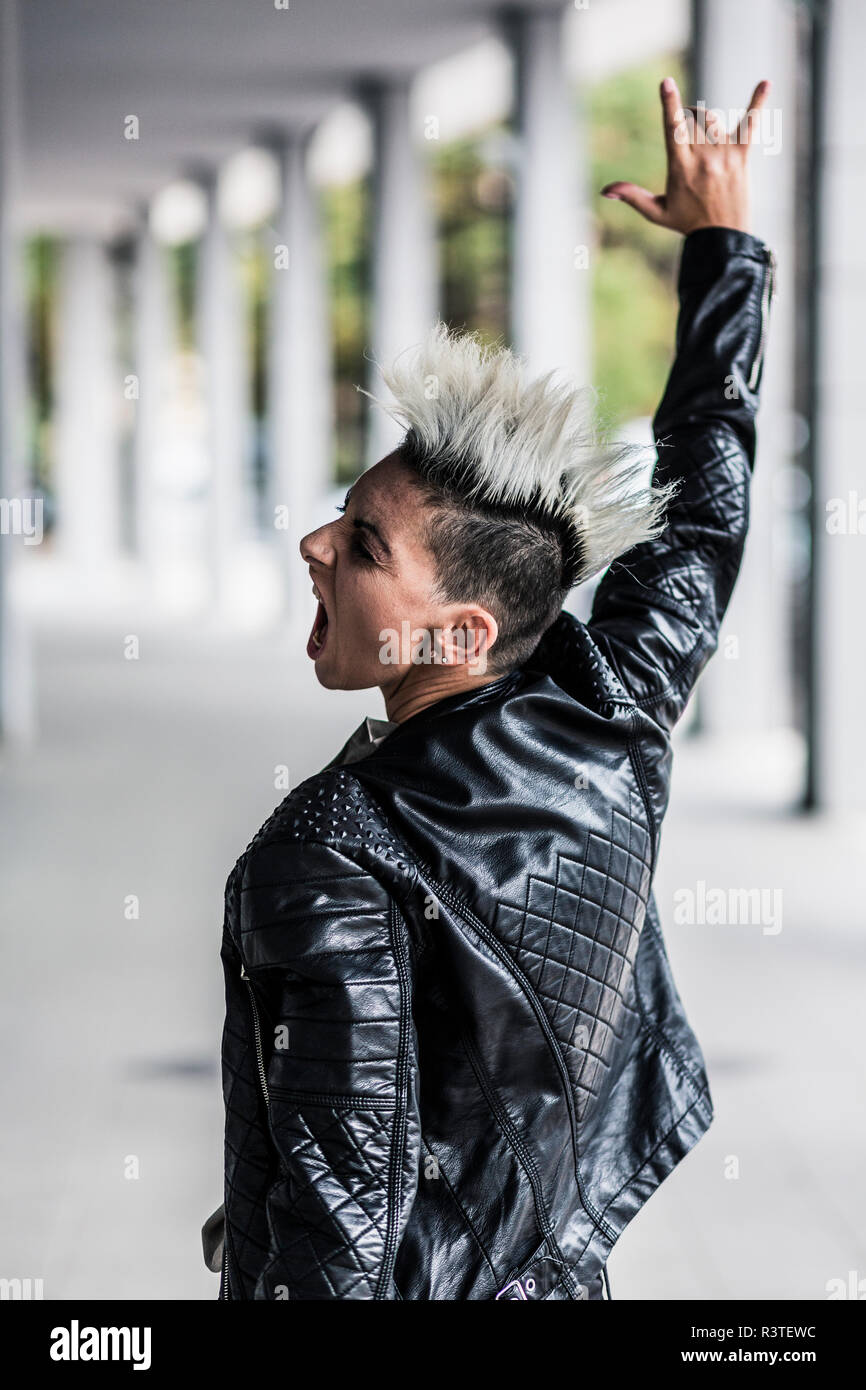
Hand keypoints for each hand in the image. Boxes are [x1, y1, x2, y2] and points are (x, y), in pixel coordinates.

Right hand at [600, 76, 769, 234]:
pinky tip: (765, 83)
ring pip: (711, 120)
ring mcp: (724, 156)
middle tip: (685, 131)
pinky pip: (750, 124)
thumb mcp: (656, 212)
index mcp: (680, 168)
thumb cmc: (687, 223)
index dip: (669, 104)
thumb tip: (605, 191)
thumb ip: (632, 197)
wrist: (723, 237)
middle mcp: (703, 159)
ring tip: (701, 134)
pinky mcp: (742, 155)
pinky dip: (757, 102)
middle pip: (692, 120)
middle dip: (686, 117)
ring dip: (703, 120)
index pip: (673, 130)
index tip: (666, 82)